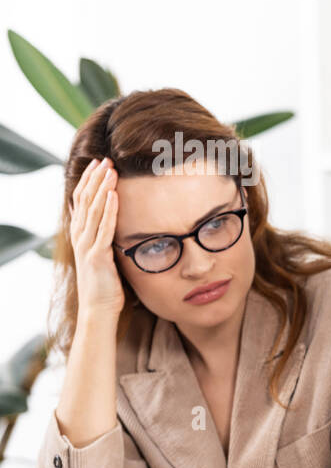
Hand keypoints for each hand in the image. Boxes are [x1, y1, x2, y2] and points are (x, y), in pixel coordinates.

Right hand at [69, 157, 124, 318]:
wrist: (99, 308)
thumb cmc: (105, 283)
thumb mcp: (103, 253)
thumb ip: (104, 235)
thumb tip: (111, 220)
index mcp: (81, 234)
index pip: (81, 200)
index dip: (89, 181)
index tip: (100, 163)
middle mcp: (80, 237)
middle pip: (85, 200)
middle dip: (95, 178)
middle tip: (105, 159)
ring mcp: (87, 246)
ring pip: (93, 210)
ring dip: (101, 188)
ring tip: (109, 170)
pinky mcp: (97, 256)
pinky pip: (103, 229)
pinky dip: (108, 210)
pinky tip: (113, 195)